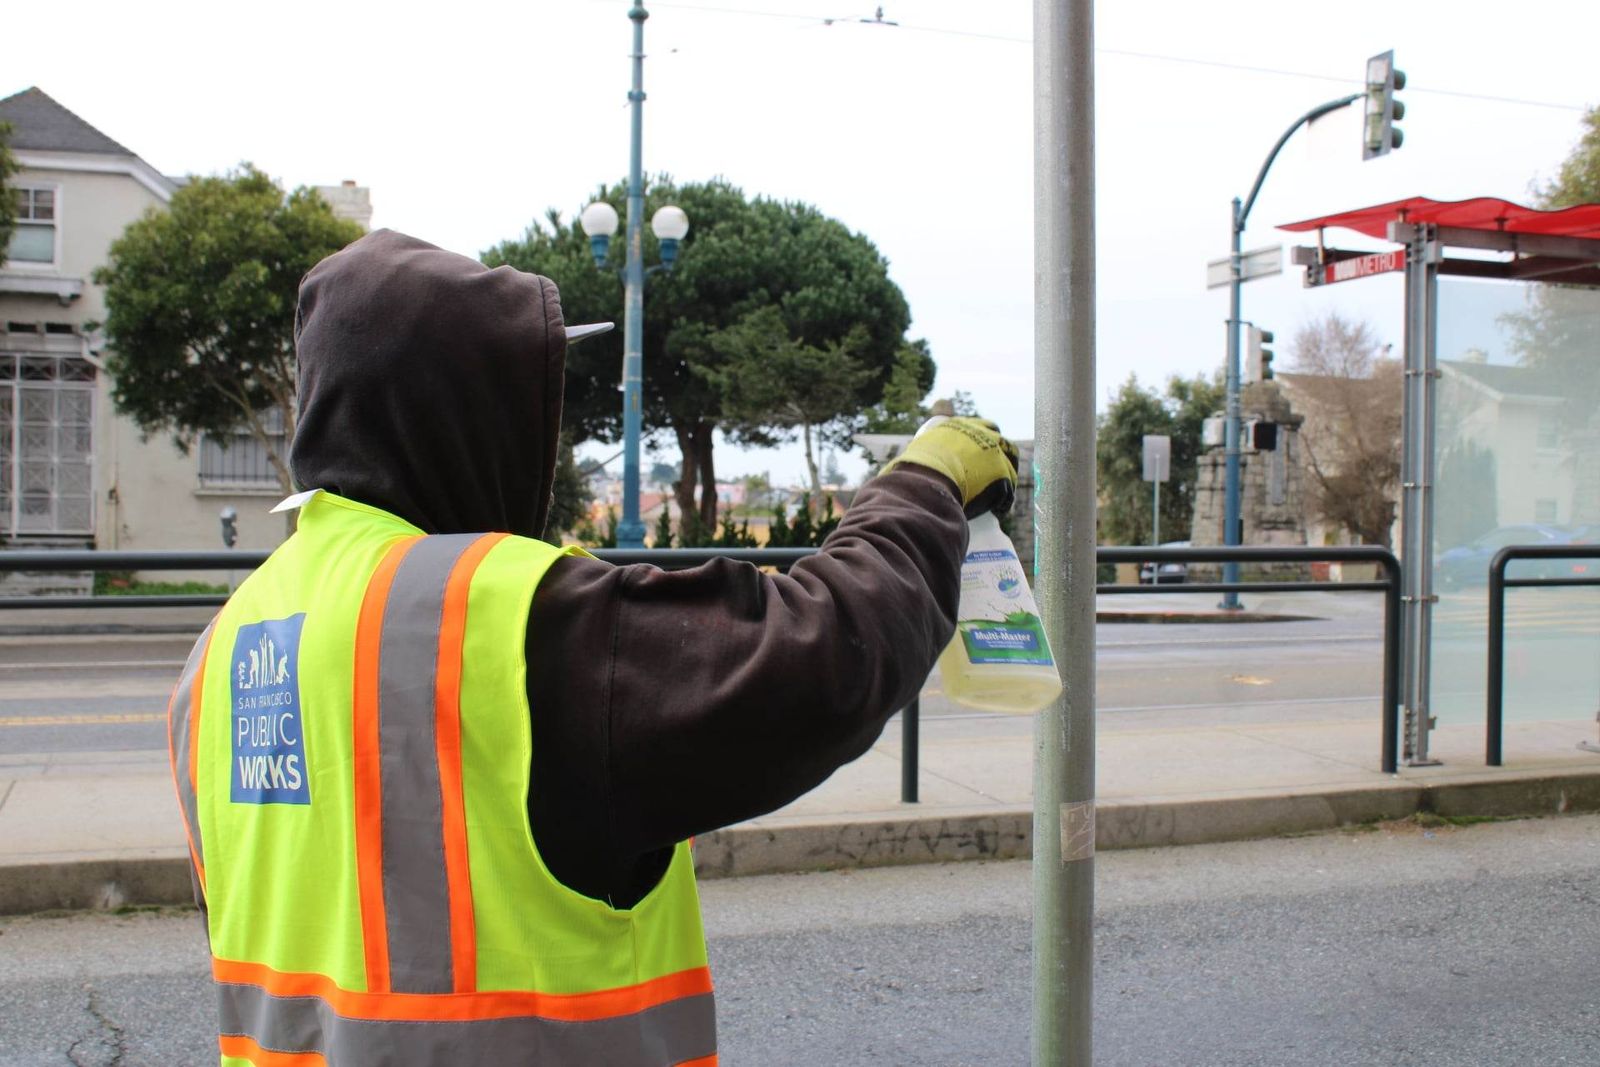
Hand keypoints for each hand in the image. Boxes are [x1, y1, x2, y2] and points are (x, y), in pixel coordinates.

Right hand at [882, 416, 1018, 518]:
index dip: (984, 442)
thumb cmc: (911, 471)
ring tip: (997, 497)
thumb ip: (915, 459)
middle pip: (1002, 441)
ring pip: (1010, 466)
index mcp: (959, 426)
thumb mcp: (914, 455)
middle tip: (994, 476)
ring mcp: (994, 453)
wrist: (924, 480)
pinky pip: (1007, 491)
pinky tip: (997, 511)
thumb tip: (894, 473)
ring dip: (1005, 480)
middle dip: (1001, 457)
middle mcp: (980, 433)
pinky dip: (1003, 501)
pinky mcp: (1001, 474)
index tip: (981, 457)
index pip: (983, 426)